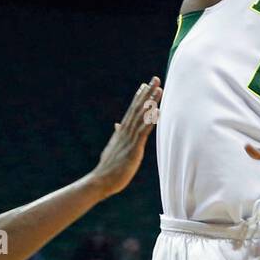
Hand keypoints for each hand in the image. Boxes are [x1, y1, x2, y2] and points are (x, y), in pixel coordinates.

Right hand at [91, 78, 161, 197]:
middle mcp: (125, 132)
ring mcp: (129, 139)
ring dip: (151, 102)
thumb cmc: (109, 168)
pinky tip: (158, 112)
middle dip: (147, 93)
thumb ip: (117, 135)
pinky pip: (143, 132)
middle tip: (155, 78)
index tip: (145, 84)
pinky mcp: (133, 149)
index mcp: (121, 132)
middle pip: (138, 108)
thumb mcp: (113, 147)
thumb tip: (117, 124)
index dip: (139, 97)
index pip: (131, 110)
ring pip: (141, 116)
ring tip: (159, 89)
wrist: (100, 181)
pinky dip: (151, 120)